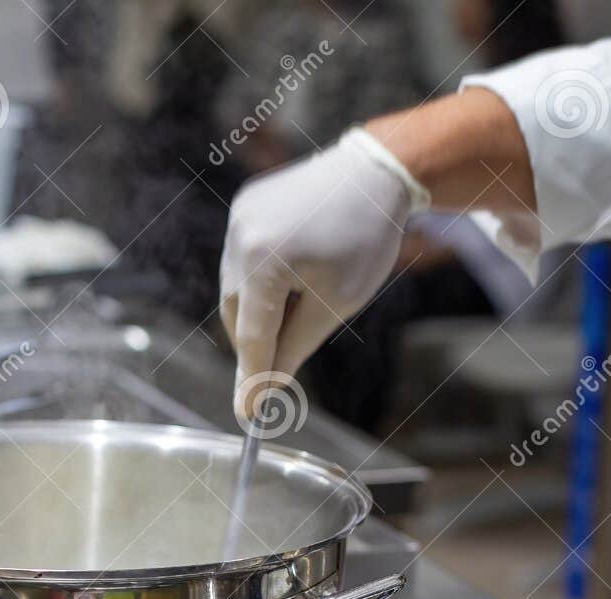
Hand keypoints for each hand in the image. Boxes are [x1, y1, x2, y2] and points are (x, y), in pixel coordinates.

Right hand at [219, 128, 428, 416]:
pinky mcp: (243, 206)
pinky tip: (294, 267)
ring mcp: (237, 218)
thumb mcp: (335, 304)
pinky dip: (259, 277)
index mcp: (264, 262)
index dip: (252, 378)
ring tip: (302, 295)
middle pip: (237, 314)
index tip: (247, 415)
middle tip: (288, 350)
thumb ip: (294, 347)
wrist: (374, 172)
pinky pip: (241, 258)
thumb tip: (265, 389)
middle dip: (259, 337)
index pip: (253, 336)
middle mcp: (240, 238)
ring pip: (236, 288)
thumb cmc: (364, 240)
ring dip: (258, 307)